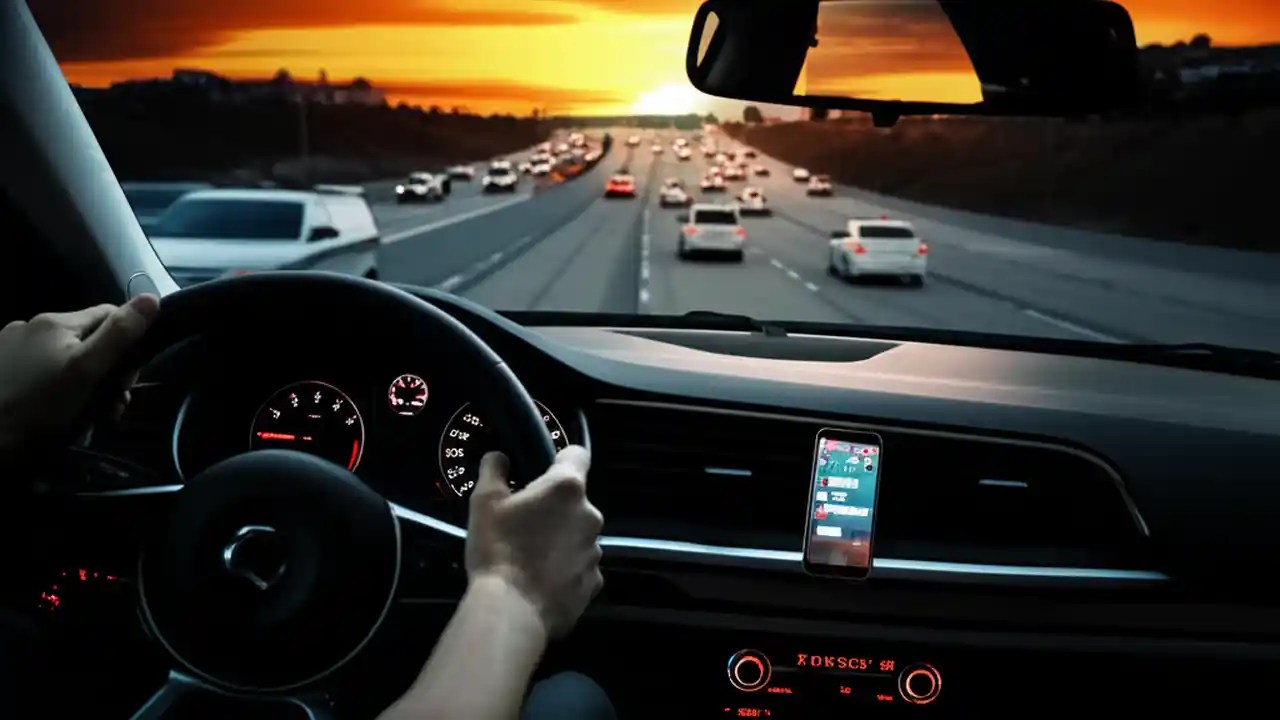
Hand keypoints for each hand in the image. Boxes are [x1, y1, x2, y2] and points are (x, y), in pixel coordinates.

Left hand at [0, 295, 159, 457]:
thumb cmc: (38, 408)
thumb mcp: (85, 372)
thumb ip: (119, 335)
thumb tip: (152, 298)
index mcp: (56, 322)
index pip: (110, 315)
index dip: (128, 345)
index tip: (126, 381)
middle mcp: (30, 326)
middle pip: (87, 338)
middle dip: (104, 368)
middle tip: (108, 405)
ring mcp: (10, 347)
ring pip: (64, 356)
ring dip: (80, 380)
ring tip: (80, 413)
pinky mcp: (1, 367)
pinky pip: (40, 369)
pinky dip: (53, 385)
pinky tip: (51, 408)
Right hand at [466, 446, 603, 637]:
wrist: (511, 611)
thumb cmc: (497, 548)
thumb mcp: (484, 502)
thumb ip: (494, 470)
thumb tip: (500, 458)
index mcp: (567, 488)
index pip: (577, 454)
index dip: (559, 459)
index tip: (540, 473)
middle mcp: (590, 515)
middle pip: (575, 501)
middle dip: (554, 508)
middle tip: (524, 524)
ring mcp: (596, 552)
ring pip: (578, 535)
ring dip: (560, 539)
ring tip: (530, 557)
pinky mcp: (594, 583)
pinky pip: (579, 567)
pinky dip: (565, 569)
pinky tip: (541, 581)